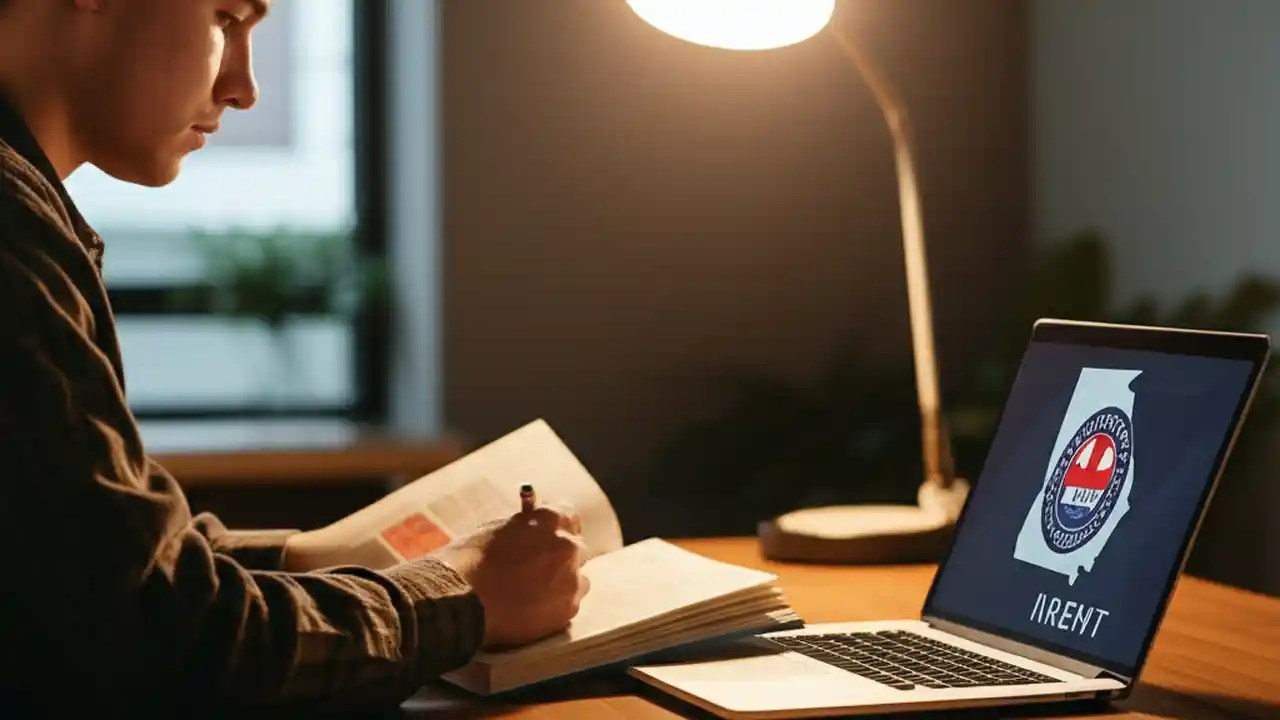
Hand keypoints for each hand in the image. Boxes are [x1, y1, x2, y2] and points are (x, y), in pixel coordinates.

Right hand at [435, 504, 590, 648]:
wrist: (459, 600)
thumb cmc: (469, 561)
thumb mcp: (497, 528)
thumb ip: (524, 528)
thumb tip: (532, 530)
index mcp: (550, 519)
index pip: (568, 516)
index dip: (555, 527)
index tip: (547, 536)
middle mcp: (567, 545)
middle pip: (575, 548)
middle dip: (559, 556)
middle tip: (538, 568)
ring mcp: (571, 578)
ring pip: (578, 578)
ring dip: (562, 581)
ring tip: (534, 592)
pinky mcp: (568, 609)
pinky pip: (571, 603)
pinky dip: (557, 605)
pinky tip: (534, 608)